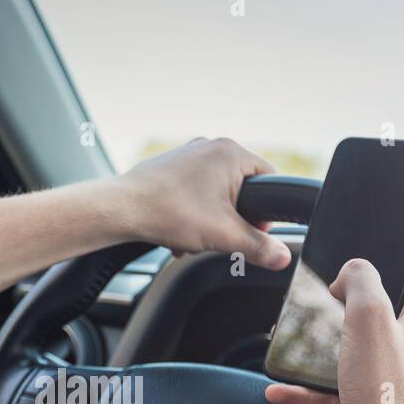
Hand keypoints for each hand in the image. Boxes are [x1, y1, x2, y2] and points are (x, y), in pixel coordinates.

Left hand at [113, 138, 292, 270]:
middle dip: (232, 220)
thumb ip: (258, 246)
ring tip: (193, 238)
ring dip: (209, 222)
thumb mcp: (224, 235)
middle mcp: (211, 147)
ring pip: (216, 195)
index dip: (266, 212)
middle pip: (241, 190)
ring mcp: (188, 155)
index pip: (270, 179)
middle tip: (219, 238)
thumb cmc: (169, 212)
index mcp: (231, 153)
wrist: (121, 210)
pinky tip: (178, 234)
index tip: (253, 233)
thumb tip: (282, 257)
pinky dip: (191, 215)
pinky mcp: (170, 168)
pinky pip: (194, 193)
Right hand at [265, 259, 403, 403]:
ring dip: (324, 352)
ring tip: (297, 349)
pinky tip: (287, 389)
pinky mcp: (381, 400)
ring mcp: (400, 375)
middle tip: (322, 308)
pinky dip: (315, 388)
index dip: (388, 265)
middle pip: (380, 314)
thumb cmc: (389, 389)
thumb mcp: (370, 316)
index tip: (359, 268)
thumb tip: (352, 271)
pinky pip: (343, 387)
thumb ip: (361, 280)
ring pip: (357, 352)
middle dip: (344, 311)